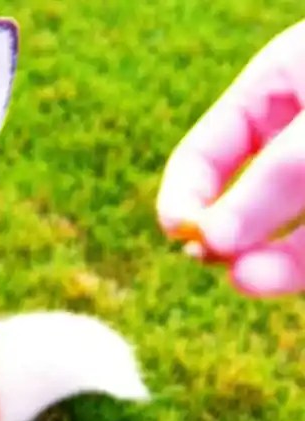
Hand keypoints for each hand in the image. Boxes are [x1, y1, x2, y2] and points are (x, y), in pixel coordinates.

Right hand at [157, 19, 304, 296]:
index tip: (179, 234)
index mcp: (276, 87)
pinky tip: (286, 274)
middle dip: (232, 235)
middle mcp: (303, 131)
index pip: (204, 153)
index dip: (183, 196)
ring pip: (297, 228)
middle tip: (220, 266)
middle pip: (249, 199)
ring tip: (254, 280)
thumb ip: (269, 182)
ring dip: (278, 261)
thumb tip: (208, 240)